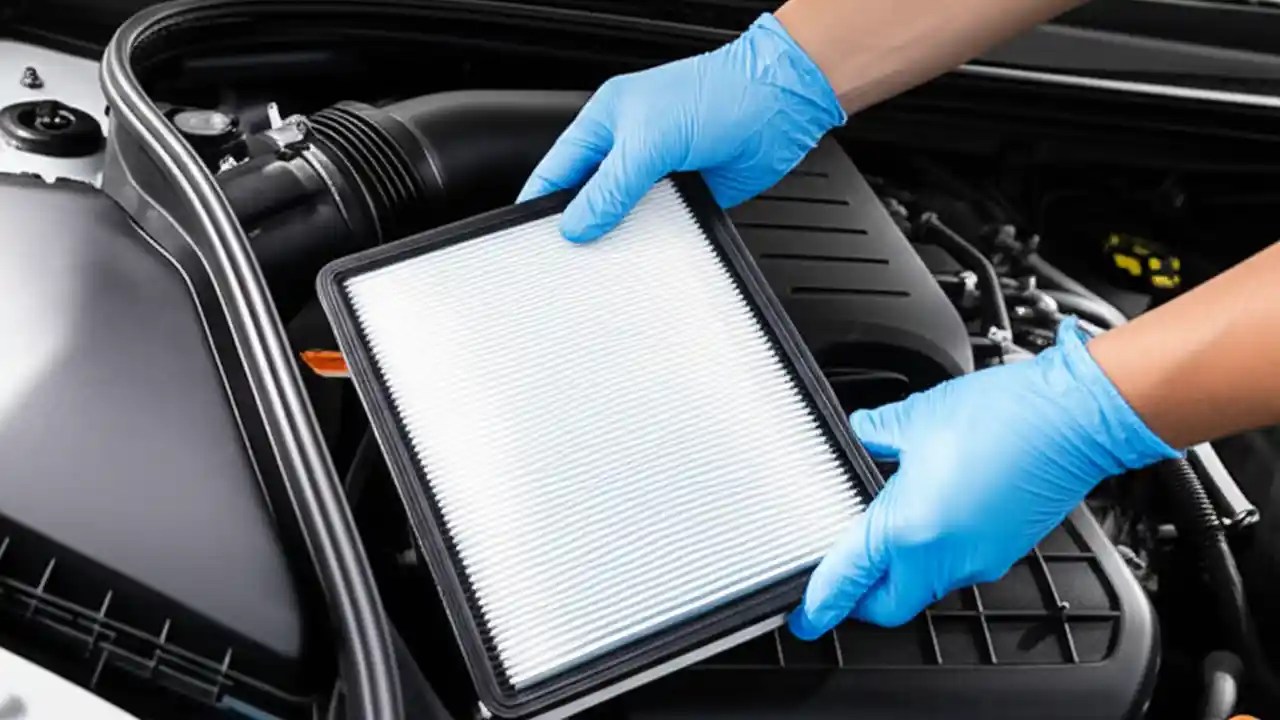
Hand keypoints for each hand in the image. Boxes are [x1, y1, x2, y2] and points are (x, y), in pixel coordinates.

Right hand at [517, 13, 844, 241]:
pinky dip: (657, 245)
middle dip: (581, 227)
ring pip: (626, 219)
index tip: (530, 236)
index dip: (543, 201)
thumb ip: (611, 186)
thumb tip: (577, 223)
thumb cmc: (718, 94)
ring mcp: (660, 175)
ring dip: (622, 239)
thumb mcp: (650, 140)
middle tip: (569, 260)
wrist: (779, 104)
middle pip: (590, 199)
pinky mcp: (690, 198)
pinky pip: (663, 230)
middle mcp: (630, 149)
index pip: (558, 169)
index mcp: (606, 123)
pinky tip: (649, 260)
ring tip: (607, 266)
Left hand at [788, 318, 1179, 636]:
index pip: (849, 580)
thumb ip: (875, 432)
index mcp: (909, 529)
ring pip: (922, 587)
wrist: (1074, 420)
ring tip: (883, 528)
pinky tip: (929, 514)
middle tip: (841, 577)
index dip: (820, 602)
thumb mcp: (917, 418)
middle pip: (887, 604)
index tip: (803, 615)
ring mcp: (978, 560)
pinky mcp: (1002, 551)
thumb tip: (858, 432)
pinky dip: (933, 553)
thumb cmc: (1005, 418)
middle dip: (860, 599)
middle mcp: (944, 557)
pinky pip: (954, 567)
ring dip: (898, 571)